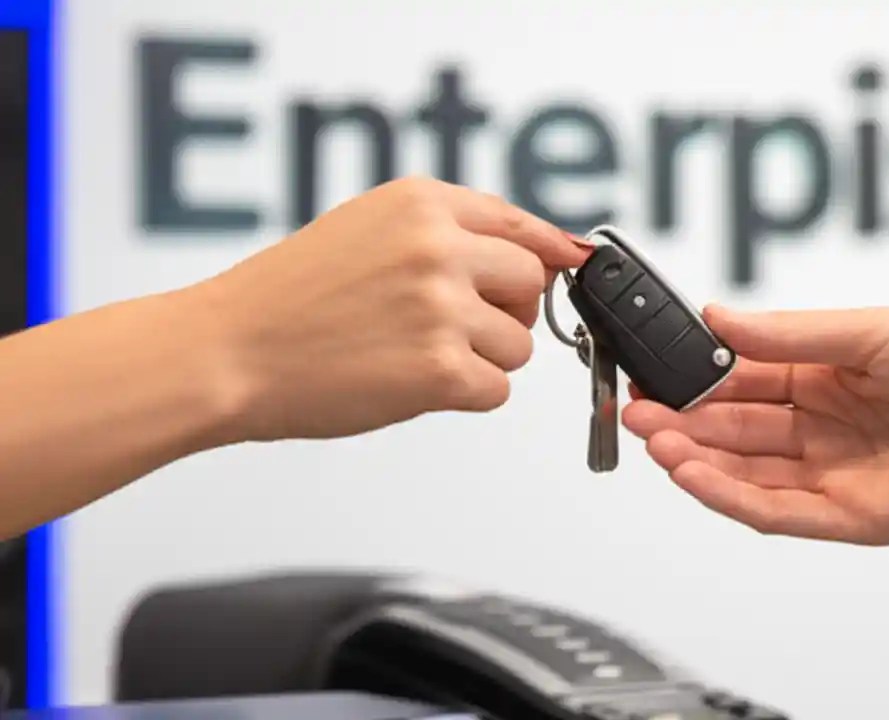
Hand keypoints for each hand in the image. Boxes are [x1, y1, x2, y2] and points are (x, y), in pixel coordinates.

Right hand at [186, 177, 591, 441]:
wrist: (226, 351)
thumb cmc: (287, 298)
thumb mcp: (365, 229)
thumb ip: (445, 233)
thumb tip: (539, 252)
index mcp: (422, 204)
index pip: (519, 223)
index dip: (547, 252)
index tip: (567, 267)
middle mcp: (439, 247)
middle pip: (531, 282)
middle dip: (507, 310)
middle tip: (457, 326)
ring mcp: (443, 308)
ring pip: (520, 344)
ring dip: (481, 359)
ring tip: (414, 355)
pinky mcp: (441, 370)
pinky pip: (497, 390)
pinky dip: (465, 396)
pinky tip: (413, 384)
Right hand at [621, 305, 888, 544]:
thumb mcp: (867, 329)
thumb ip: (786, 336)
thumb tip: (718, 316)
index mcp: (830, 376)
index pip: (745, 383)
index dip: (697, 381)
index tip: (653, 372)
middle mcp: (830, 426)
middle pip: (738, 432)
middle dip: (684, 422)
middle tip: (636, 411)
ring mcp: (840, 474)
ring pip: (749, 474)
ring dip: (697, 460)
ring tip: (652, 439)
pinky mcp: (857, 516)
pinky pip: (781, 511)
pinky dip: (733, 496)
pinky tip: (694, 473)